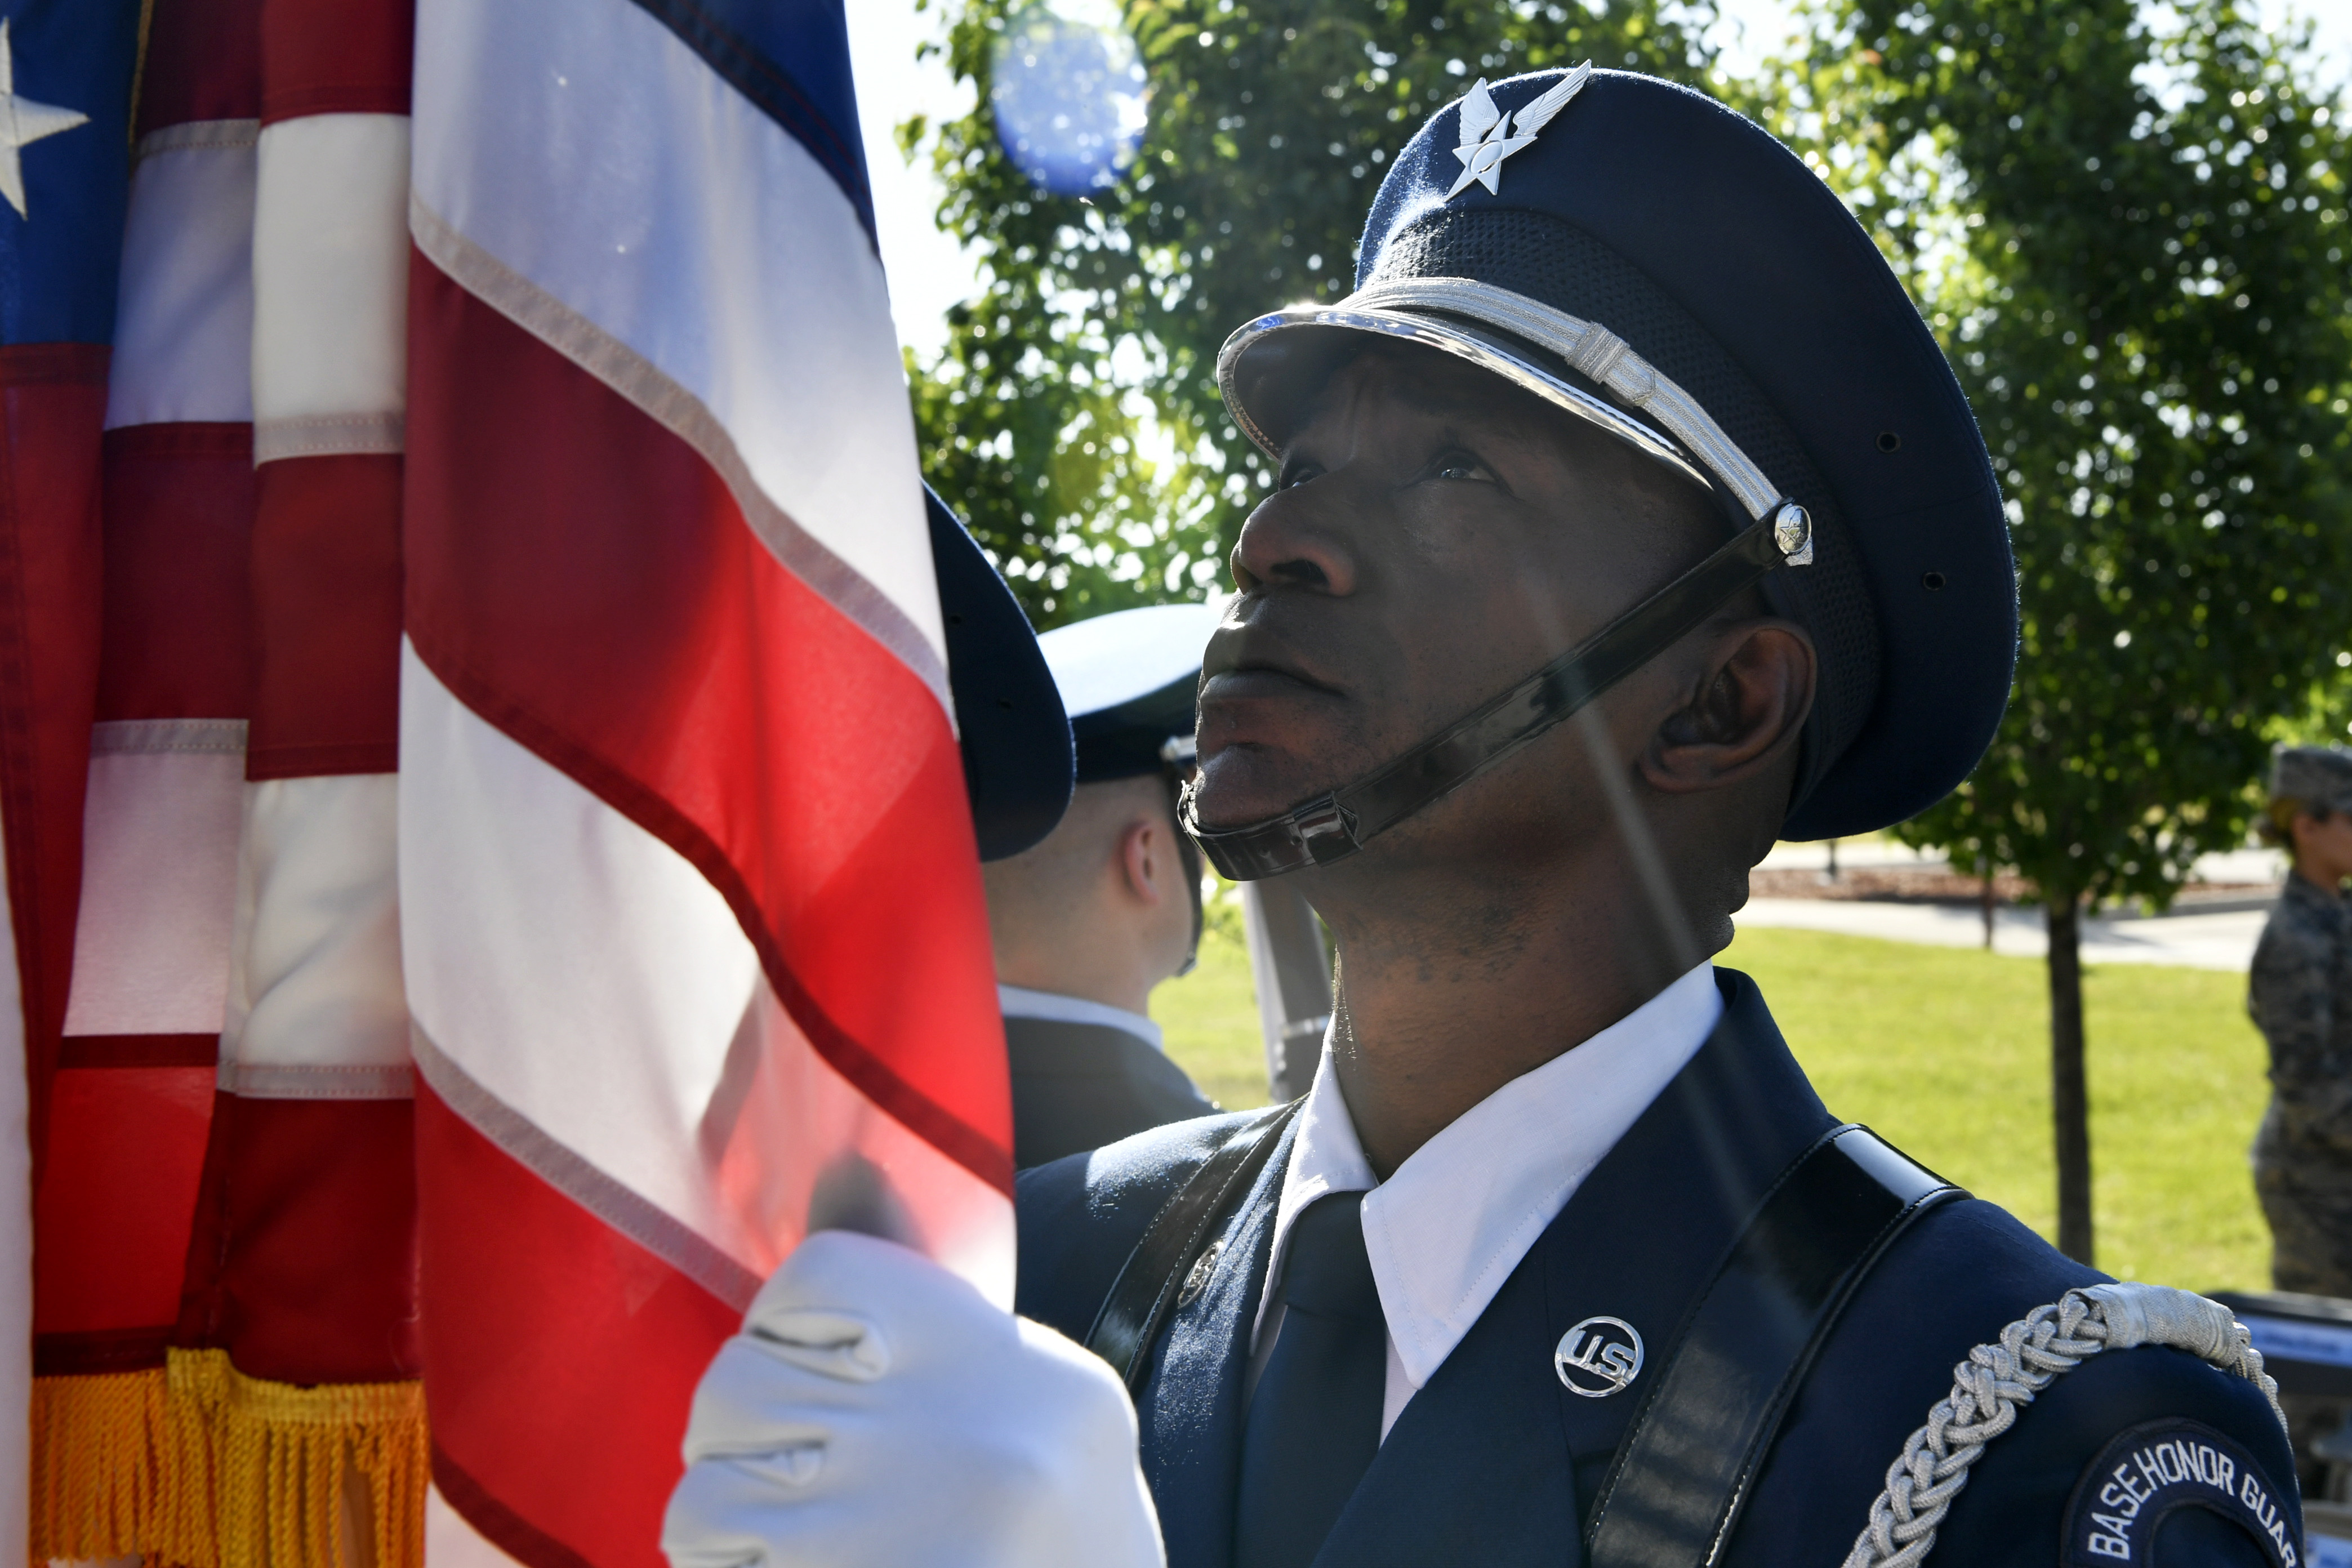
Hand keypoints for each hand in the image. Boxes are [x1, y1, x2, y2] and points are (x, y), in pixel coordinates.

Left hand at [664, 1229, 1164, 1567]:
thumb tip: (835, 1167)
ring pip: (704, 1492)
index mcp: (972, 1346)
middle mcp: (918, 1425)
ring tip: (797, 1530)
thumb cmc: (1049, 1483)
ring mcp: (863, 1522)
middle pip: (736, 1385)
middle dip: (740, 1429)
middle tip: (791, 1462)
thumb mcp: (1016, 1367)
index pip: (813, 1277)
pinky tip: (791, 1566)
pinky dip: (730, 1567)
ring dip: (731, 1516)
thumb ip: (917, 1290)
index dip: (782, 1319)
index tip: (806, 1360)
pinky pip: (708, 1563)